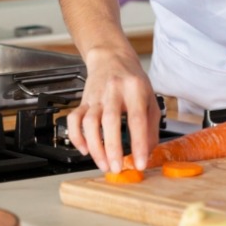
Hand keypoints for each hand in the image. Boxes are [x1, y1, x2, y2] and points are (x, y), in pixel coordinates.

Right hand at [65, 47, 159, 172]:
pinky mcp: (82, 100)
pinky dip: (76, 136)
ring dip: (95, 146)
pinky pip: (74, 119)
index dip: (139, 143)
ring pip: (89, 121)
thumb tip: (146, 153)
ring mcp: (96, 95)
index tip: (139, 163)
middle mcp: (114, 90)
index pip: (137, 119)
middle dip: (112, 148)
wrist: (111, 57)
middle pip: (110, 120)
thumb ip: (151, 126)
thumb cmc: (133, 81)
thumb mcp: (150, 99)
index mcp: (135, 89)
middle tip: (116, 168)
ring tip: (103, 164)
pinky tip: (85, 149)